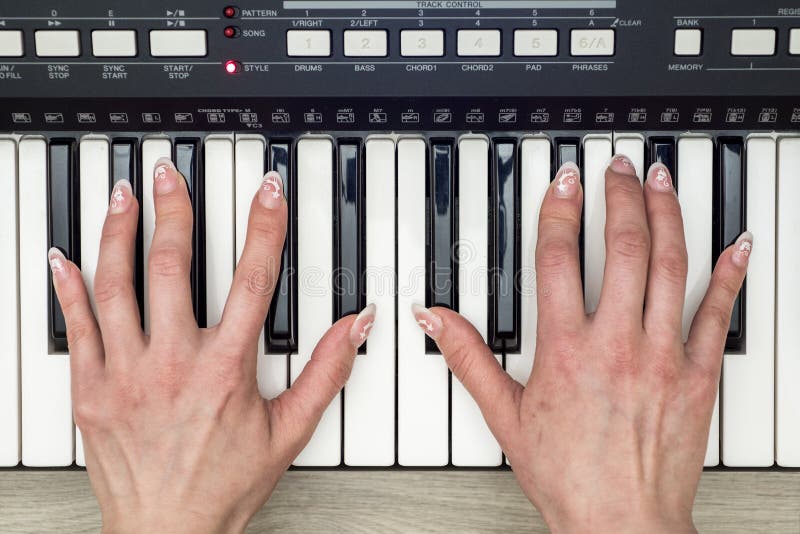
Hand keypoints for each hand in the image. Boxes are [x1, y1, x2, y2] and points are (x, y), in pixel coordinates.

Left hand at [49, 158, 375, 532]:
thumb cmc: (224, 485)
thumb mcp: (289, 430)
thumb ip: (327, 372)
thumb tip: (355, 326)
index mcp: (225, 369)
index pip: (252, 279)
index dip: (263, 226)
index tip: (265, 190)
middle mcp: (171, 365)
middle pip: (171, 268)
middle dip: (173, 211)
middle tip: (171, 173)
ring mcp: (124, 376)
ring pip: (116, 287)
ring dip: (119, 233)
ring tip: (124, 195)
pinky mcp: (90, 392)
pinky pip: (76, 329)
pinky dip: (68, 288)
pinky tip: (63, 258)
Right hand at [413, 156, 750, 532]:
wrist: (620, 523)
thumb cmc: (567, 475)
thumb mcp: (504, 415)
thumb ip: (467, 357)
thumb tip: (435, 319)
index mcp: (566, 350)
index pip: (559, 260)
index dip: (561, 212)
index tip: (565, 184)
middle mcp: (617, 344)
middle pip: (623, 248)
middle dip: (620, 197)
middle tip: (619, 167)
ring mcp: (663, 356)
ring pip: (670, 267)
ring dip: (667, 216)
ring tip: (663, 180)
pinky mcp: (698, 375)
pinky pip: (719, 315)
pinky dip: (730, 275)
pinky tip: (737, 245)